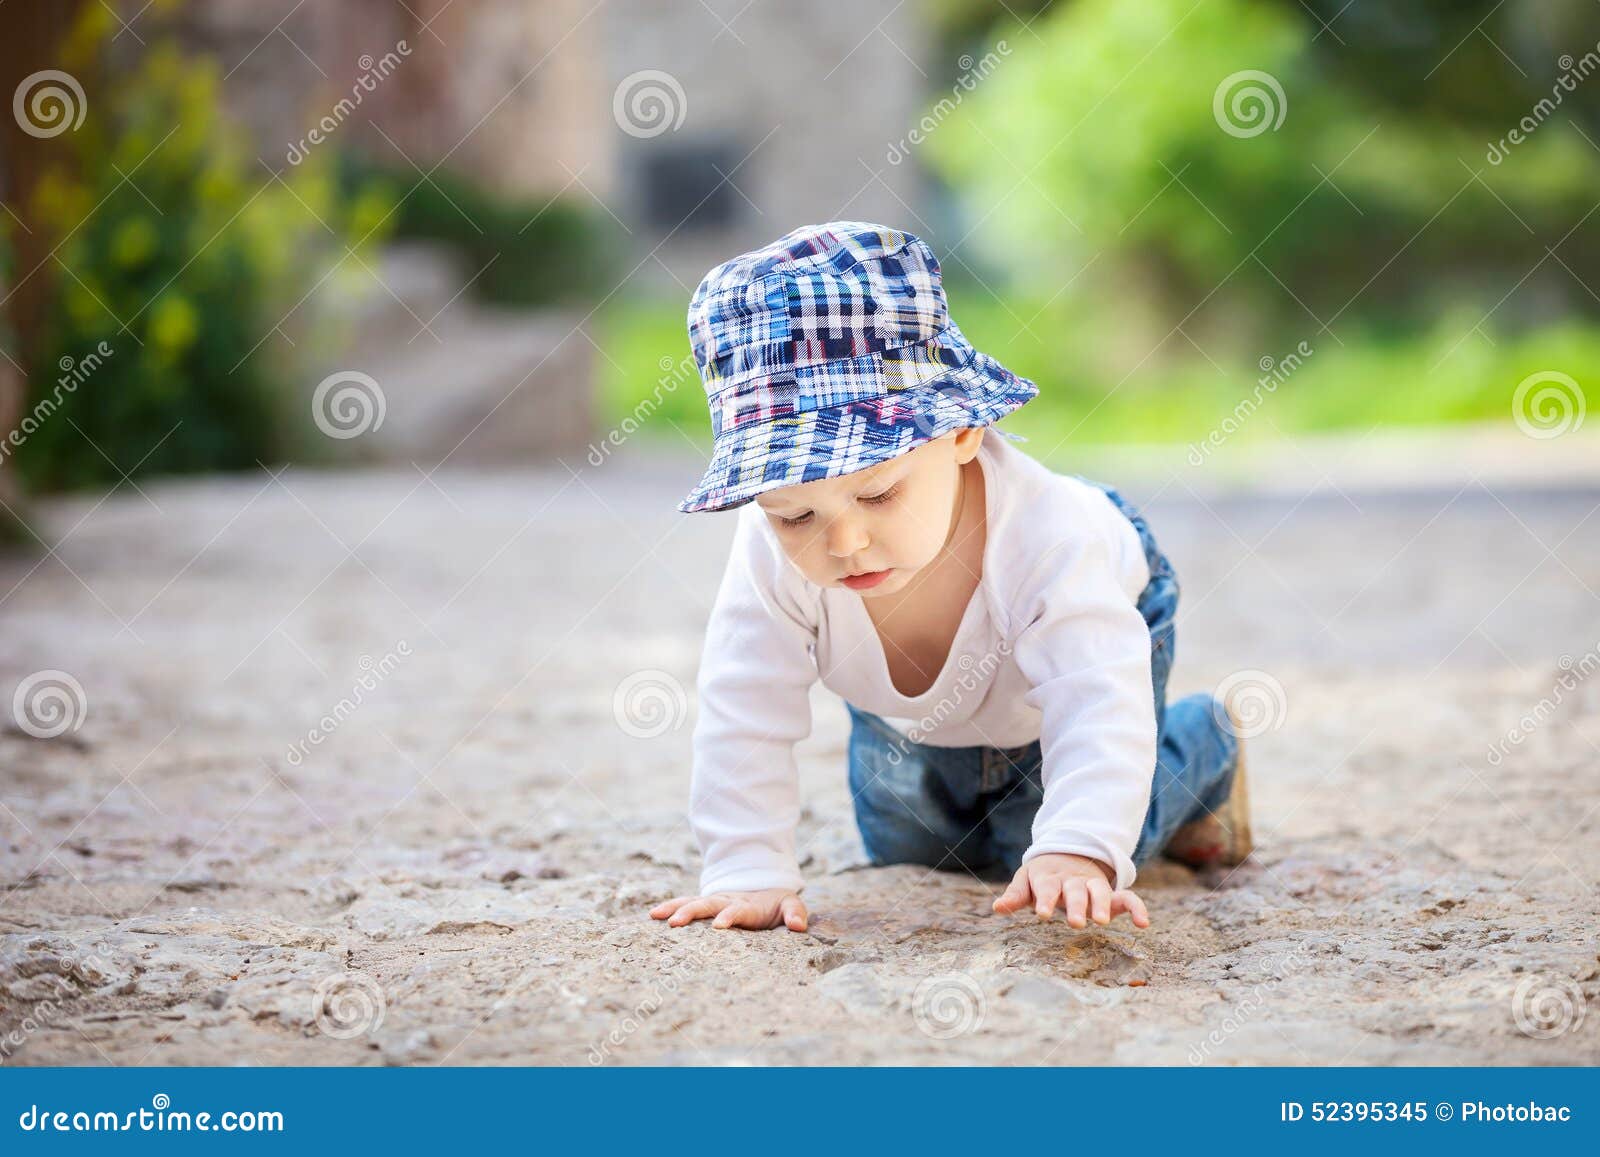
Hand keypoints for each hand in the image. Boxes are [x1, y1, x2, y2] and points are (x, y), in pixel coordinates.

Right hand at [650, 888, 807, 931]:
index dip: (729, 916)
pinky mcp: (705, 906)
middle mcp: (727, 901)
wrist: (765, 888)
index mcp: (748, 905)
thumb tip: (799, 927)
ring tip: (657, 916)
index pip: (737, 910)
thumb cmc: (777, 903)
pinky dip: (670, 908)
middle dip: (692, 913)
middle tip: (675, 924)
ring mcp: (714, 902)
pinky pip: (685, 905)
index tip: (719, 925)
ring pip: (692, 902)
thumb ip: (795, 914)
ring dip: (675, 909)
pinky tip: (653, 915)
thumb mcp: (790, 905)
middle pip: (708, 905)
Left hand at [992, 853, 1149, 928]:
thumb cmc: (1041, 877)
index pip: (1046, 889)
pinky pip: (1127, 898)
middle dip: (1077, 906)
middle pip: (1075, 891)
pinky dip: (1137, 908)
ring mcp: (1093, 886)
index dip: (1045, 900)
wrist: (1066, 856)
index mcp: (1049, 878)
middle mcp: (1073, 881)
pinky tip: (1143, 924)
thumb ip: (1015, 896)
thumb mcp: (1025, 882)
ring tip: (1101, 922)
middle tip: (1076, 923)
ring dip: (1102, 905)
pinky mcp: (1111, 894)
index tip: (1043, 914)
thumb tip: (996, 908)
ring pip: (1100, 892)